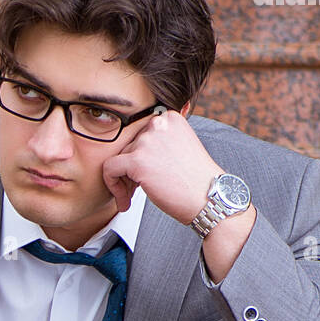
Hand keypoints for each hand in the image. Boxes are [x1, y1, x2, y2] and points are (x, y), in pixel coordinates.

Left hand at [101, 108, 222, 222]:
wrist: (209, 198)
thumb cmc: (195, 181)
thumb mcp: (180, 148)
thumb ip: (159, 142)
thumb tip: (130, 151)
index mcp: (169, 118)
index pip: (140, 134)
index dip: (139, 156)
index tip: (144, 175)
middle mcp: (157, 124)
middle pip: (128, 146)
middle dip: (129, 170)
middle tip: (136, 190)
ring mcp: (147, 141)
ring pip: (118, 158)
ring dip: (123, 182)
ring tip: (132, 198)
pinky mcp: (138, 160)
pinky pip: (109, 170)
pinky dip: (113, 187)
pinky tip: (125, 202)